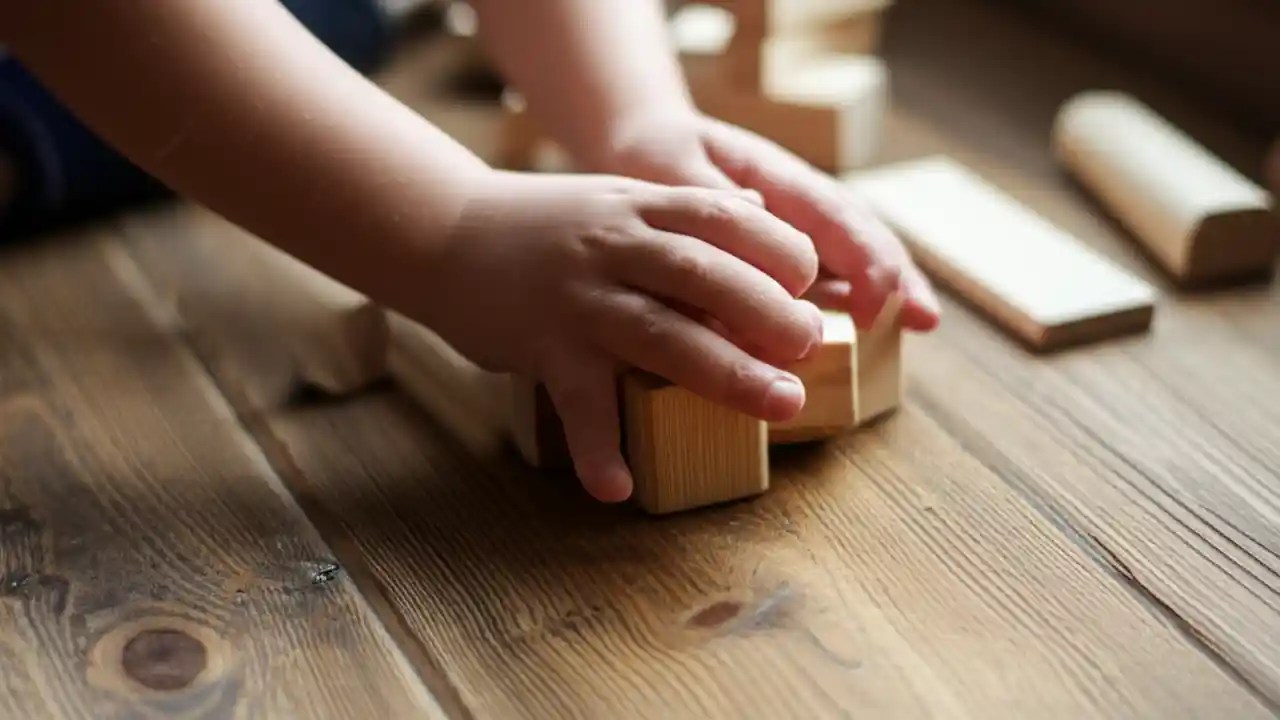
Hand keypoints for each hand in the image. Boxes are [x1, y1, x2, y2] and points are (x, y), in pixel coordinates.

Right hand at [414, 170, 822, 502]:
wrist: (443, 230)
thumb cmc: (544, 225)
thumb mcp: (615, 199)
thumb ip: (680, 214)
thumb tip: (760, 215)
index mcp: (639, 206)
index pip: (724, 215)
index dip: (777, 247)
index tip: (810, 282)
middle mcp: (613, 247)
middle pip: (703, 274)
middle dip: (767, 310)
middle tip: (810, 346)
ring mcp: (577, 299)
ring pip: (659, 334)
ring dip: (726, 373)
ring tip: (781, 405)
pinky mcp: (541, 346)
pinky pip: (576, 404)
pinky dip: (598, 448)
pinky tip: (618, 487)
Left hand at [592, 113, 940, 331]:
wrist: (642, 145)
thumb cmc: (653, 159)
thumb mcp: (669, 173)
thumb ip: (706, 200)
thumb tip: (755, 217)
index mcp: (770, 172)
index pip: (830, 211)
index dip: (861, 254)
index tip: (873, 299)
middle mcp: (795, 196)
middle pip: (859, 229)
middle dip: (896, 271)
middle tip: (925, 317)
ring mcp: (794, 221)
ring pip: (853, 249)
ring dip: (890, 285)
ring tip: (924, 321)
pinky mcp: (782, 248)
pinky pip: (828, 269)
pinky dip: (855, 295)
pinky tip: (876, 324)